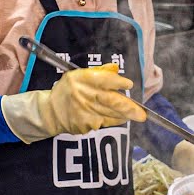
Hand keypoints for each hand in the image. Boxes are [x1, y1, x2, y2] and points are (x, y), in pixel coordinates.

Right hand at [1, 63, 145, 142]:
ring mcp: (83, 112)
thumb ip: (99, 72)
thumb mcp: (78, 76)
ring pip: (110, 115)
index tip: (128, 85)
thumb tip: (116, 69)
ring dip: (125, 115)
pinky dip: (112, 120)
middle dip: (129, 107)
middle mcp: (82, 95)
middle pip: (110, 101)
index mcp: (80, 79)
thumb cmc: (68, 90)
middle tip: (142, 114)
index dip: (117, 83)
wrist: (51, 112)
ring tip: (136, 115)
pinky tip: (116, 118)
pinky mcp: (84, 125)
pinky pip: (104, 123)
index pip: (103, 80)